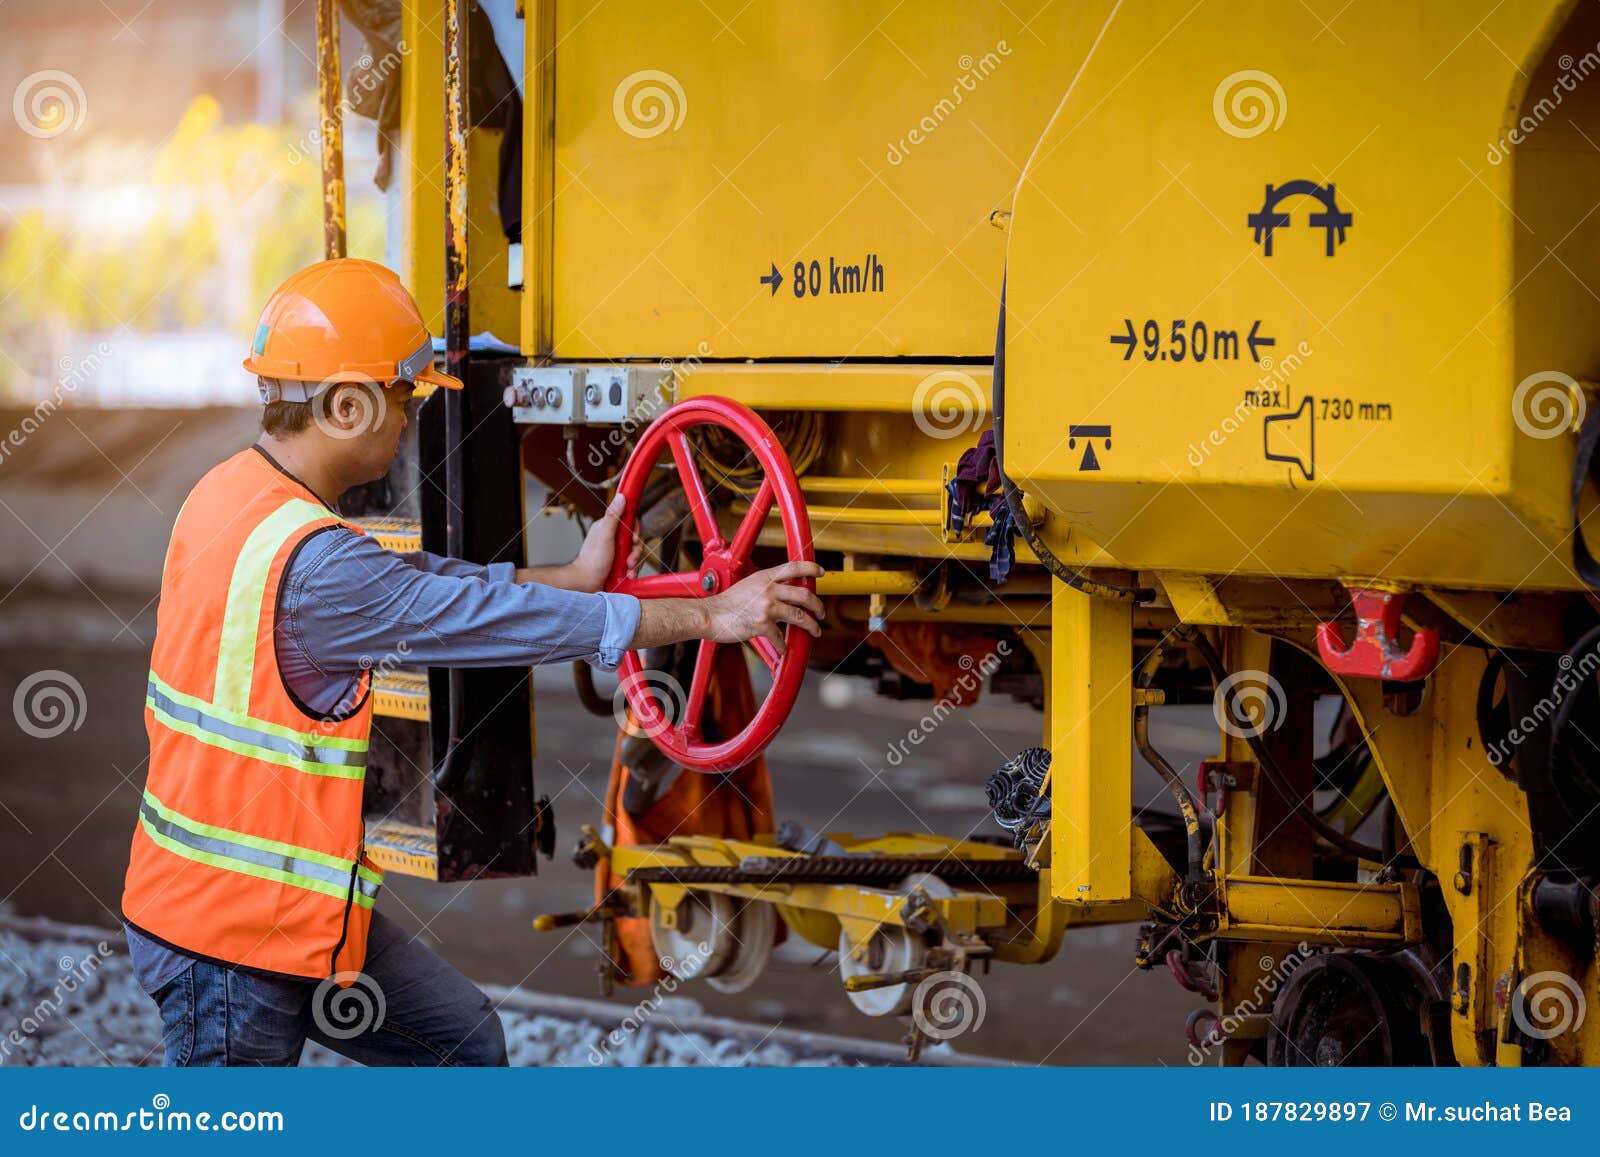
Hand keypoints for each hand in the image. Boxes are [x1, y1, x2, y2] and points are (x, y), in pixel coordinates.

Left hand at [563, 495, 642, 592]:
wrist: (586, 584)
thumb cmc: (592, 561)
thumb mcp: (604, 534)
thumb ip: (613, 516)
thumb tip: (621, 497)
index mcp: (608, 528)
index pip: (628, 521)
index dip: (634, 529)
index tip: (633, 538)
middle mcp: (612, 539)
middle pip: (635, 539)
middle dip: (635, 550)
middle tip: (629, 558)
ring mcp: (616, 553)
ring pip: (635, 553)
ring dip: (635, 563)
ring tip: (627, 569)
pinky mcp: (619, 566)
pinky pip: (633, 565)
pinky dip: (632, 571)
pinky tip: (627, 576)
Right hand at [703, 561, 824, 650]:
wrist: (709, 615)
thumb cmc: (726, 603)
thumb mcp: (748, 585)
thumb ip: (766, 586)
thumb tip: (784, 592)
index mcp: (765, 577)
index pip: (794, 566)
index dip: (811, 568)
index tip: (820, 572)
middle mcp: (768, 589)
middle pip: (804, 594)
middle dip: (818, 605)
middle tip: (821, 612)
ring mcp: (766, 607)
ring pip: (799, 616)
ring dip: (811, 625)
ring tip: (815, 630)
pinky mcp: (762, 624)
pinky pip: (781, 637)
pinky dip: (783, 645)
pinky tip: (783, 647)